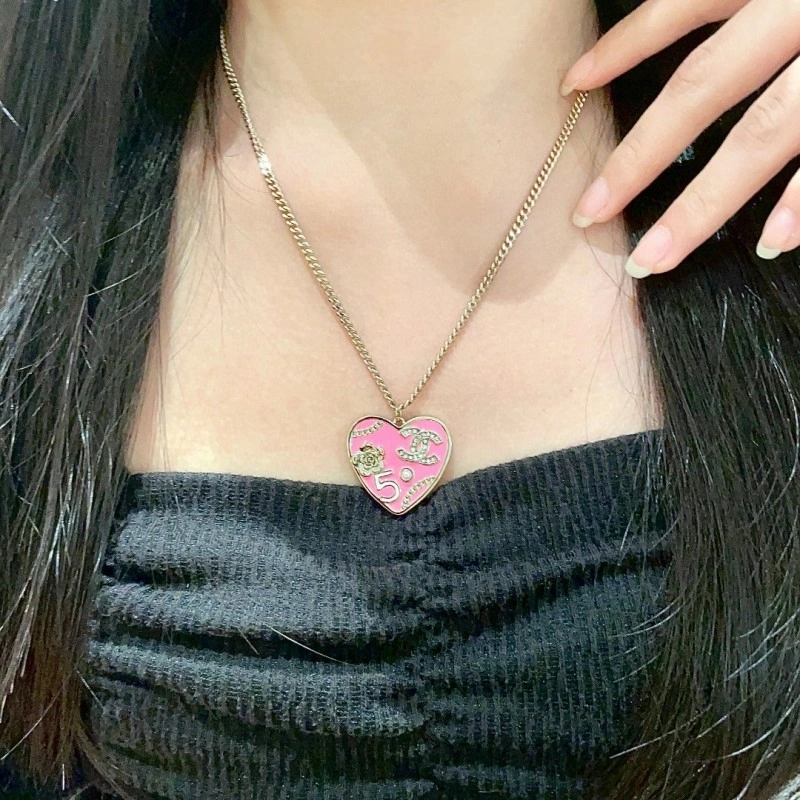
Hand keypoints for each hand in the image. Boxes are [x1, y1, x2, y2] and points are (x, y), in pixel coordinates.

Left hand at [562, 0, 799, 277]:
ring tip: (652, 259)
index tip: (570, 85)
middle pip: (701, 87)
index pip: (681, 6)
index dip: (622, 47)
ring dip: (701, 205)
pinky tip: (768, 244)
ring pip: (759, 134)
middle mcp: (794, 7)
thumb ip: (742, 2)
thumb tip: (702, 29)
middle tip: (588, 212)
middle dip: (640, 155)